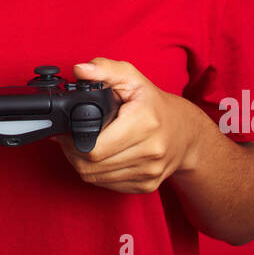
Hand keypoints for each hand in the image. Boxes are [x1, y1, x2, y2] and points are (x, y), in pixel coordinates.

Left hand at [54, 58, 203, 193]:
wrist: (185, 132)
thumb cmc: (154, 104)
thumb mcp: (132, 78)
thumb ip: (104, 69)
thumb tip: (80, 70)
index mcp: (144, 123)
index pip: (94, 148)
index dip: (72, 141)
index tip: (68, 131)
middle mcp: (150, 151)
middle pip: (91, 166)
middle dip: (73, 153)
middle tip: (71, 138)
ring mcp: (149, 171)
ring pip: (96, 178)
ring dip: (82, 164)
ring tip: (84, 146)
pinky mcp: (146, 185)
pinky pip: (108, 185)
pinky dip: (97, 173)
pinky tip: (99, 157)